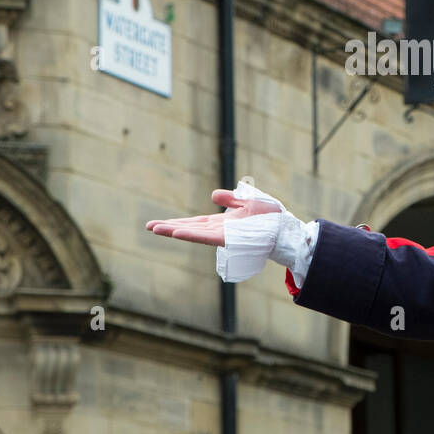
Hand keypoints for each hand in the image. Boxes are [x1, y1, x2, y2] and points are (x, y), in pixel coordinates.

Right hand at [146, 189, 283, 246]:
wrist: (285, 230)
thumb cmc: (270, 218)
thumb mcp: (247, 202)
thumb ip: (230, 199)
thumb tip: (213, 195)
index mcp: (222, 223)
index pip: (194, 223)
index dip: (176, 223)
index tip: (158, 224)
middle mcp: (219, 231)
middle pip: (189, 229)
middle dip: (168, 228)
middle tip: (148, 227)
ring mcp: (222, 236)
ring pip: (193, 234)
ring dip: (174, 231)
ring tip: (155, 229)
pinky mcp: (228, 239)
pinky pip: (207, 237)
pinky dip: (191, 235)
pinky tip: (177, 233)